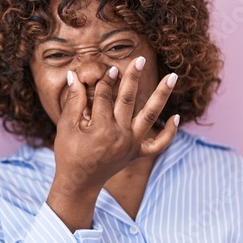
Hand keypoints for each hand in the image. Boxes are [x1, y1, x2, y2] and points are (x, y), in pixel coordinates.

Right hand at [47, 56, 177, 226]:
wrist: (79, 183)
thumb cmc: (69, 154)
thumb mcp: (66, 127)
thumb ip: (73, 100)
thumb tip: (73, 75)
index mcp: (101, 128)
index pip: (105, 96)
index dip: (106, 80)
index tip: (111, 68)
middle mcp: (120, 135)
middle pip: (128, 99)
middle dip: (133, 77)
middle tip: (139, 59)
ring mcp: (132, 145)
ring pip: (150, 115)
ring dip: (162, 95)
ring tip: (173, 76)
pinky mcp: (137, 154)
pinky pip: (159, 144)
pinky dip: (169, 132)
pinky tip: (176, 117)